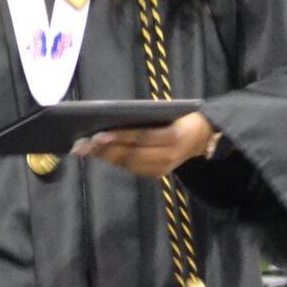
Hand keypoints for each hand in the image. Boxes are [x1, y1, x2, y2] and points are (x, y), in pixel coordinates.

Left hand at [76, 112, 216, 179]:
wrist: (203, 137)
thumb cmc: (181, 118)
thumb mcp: (169, 113)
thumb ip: (146, 117)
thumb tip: (113, 118)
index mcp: (173, 137)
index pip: (141, 137)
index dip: (119, 137)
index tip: (98, 134)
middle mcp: (168, 156)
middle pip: (131, 153)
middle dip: (106, 149)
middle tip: (83, 144)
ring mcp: (163, 168)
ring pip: (129, 163)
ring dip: (106, 156)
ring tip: (86, 150)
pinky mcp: (158, 174)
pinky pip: (132, 168)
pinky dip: (116, 160)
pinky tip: (102, 154)